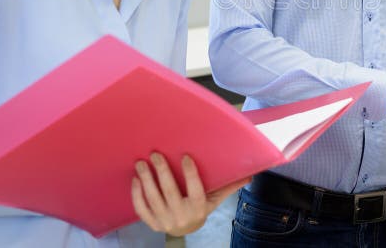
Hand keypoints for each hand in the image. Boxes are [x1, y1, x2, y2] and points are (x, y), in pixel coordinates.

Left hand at [131, 152, 249, 235]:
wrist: (186, 230)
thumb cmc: (202, 207)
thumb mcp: (216, 198)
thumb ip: (230, 186)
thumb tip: (250, 175)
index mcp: (199, 208)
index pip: (196, 189)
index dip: (190, 173)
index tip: (186, 156)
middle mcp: (182, 216)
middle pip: (170, 191)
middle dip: (162, 171)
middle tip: (155, 154)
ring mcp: (165, 220)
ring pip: (153, 198)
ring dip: (146, 179)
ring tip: (141, 163)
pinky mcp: (152, 223)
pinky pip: (142, 208)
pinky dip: (137, 194)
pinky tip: (135, 179)